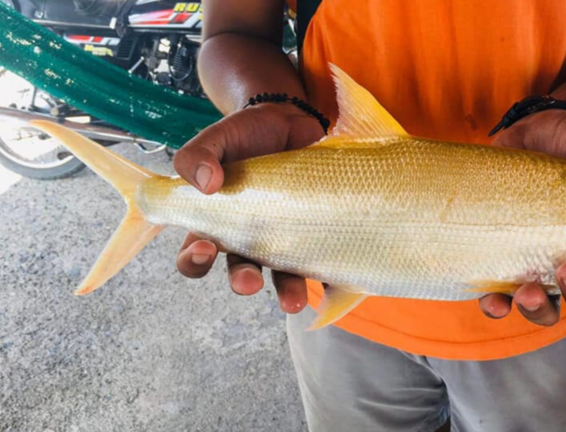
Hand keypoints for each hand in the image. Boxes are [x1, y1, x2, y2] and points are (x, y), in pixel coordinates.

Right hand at [173, 103, 324, 312]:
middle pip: (240, 273)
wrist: (290, 116)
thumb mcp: (216, 137)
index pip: (194, 255)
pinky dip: (330, 277)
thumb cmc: (245, 134)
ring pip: (282, 275)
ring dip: (286, 291)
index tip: (205, 248)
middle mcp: (249, 237)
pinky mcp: (316, 231)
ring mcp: (284, 237)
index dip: (194, 260)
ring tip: (293, 301)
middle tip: (248, 281)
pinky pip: (323, 262)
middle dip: (243, 282)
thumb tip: (206, 184)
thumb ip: (197, 155)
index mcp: (216, 222)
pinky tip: (336, 283)